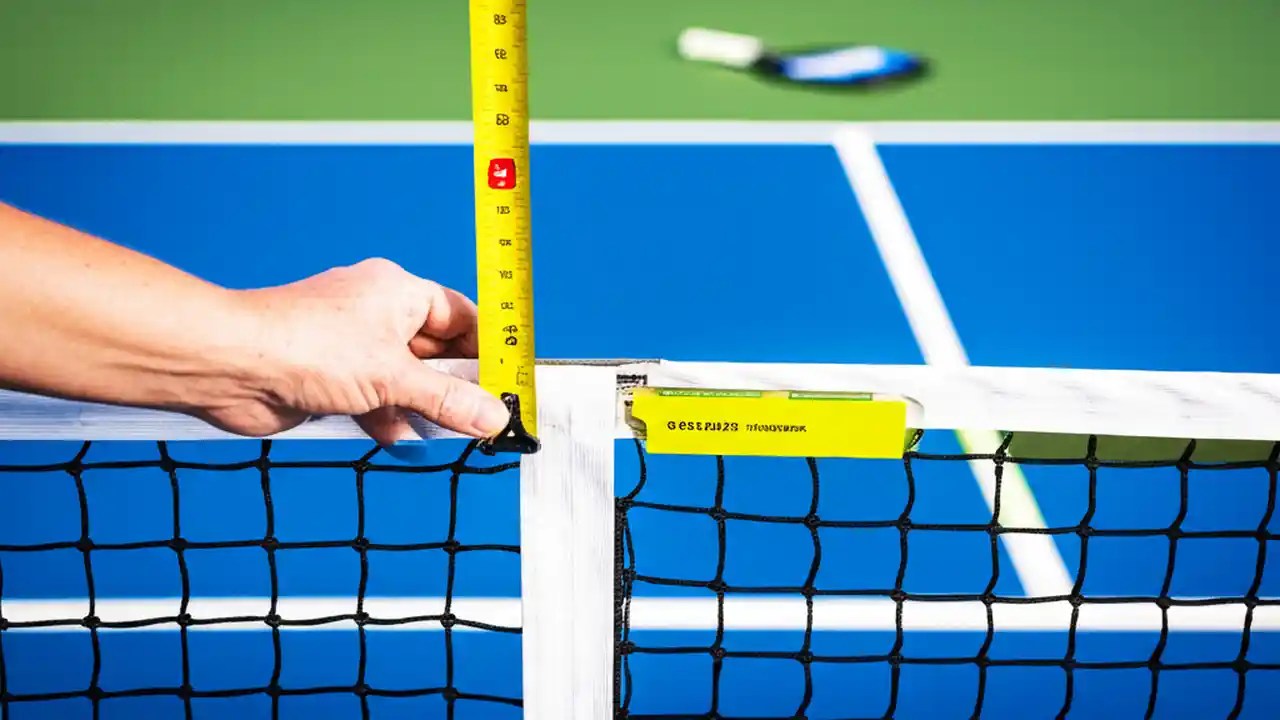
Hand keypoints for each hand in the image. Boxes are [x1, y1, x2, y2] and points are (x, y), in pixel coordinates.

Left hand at [201, 258, 509, 444]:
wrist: (231, 365)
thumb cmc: (307, 346)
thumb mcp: (394, 377)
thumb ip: (449, 401)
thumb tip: (493, 417)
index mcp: (399, 292)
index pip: (462, 316)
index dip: (490, 348)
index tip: (512, 381)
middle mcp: (377, 314)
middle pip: (437, 352)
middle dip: (459, 387)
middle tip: (489, 418)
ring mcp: (352, 347)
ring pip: (406, 380)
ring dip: (424, 409)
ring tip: (453, 435)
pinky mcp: (331, 379)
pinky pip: (375, 401)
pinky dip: (390, 420)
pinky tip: (402, 440)